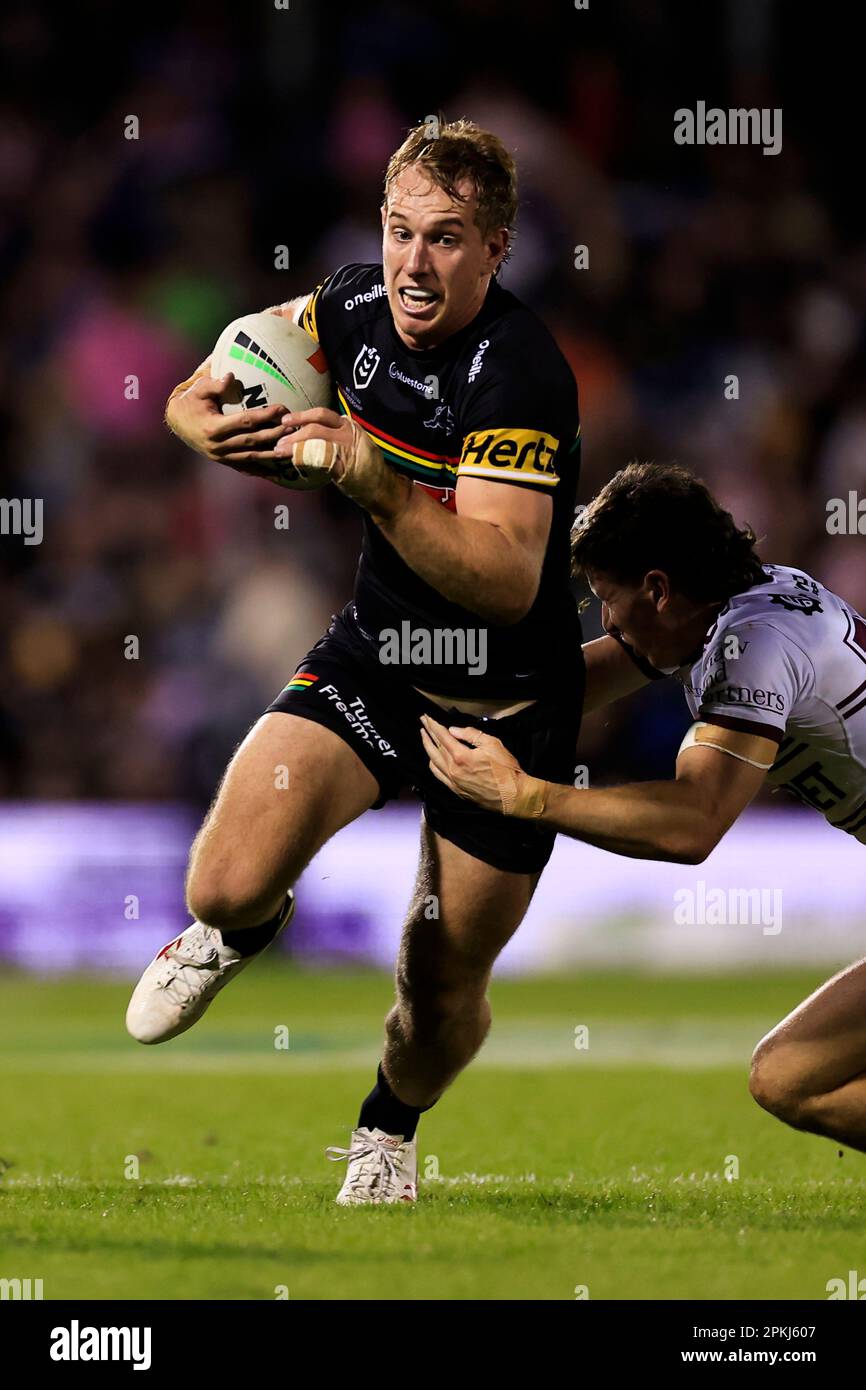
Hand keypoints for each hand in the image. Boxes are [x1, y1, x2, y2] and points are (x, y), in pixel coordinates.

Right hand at [166, 370, 293, 471]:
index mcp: (213, 428)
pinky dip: (261, 471)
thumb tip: (230, 377)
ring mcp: (221, 456)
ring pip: (251, 456)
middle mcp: (218, 446)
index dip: (265, 415)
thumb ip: (214, 383)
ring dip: (272, 453)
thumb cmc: (191, 401)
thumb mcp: (199, 389)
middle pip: (252, 440)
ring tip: (291, 448)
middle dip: (274, 434)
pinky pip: (245, 467)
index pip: (245, 421)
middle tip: (293, 427)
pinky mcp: (224, 461)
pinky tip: (277, 474)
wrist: (177, 422)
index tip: (282, 409)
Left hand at [275, 408, 410, 521]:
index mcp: (348, 425)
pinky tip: (293, 461)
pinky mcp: (345, 464)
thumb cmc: (363, 468)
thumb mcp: (349, 446)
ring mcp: (347, 447)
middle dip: (295, 428)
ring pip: (316, 438)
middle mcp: (348, 432)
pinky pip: (320, 458)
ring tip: (280, 450)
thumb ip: (331, 438)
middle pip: (317, 422)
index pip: (322, 414)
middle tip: (279, 437)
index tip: (286, 420)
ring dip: (295, 444)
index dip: (302, 416)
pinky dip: (304, 458)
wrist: (380, 487)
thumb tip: (305, 437)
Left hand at [419, 714, 547, 817]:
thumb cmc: (506, 769)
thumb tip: (453, 730)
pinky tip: (433, 759)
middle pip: (434, 748)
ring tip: (425, 738)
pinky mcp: (456, 790)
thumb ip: (471, 735)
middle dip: (427, 734)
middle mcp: (452, 769)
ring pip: (433, 762)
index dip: (433, 726)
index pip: (442, 737)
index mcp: (461, 756)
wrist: (513, 796)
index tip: (426, 717)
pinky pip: (438, 775)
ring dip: (427, 748)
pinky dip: (433, 764)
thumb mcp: (492, 744)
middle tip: (422, 723)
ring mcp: (453, 782)